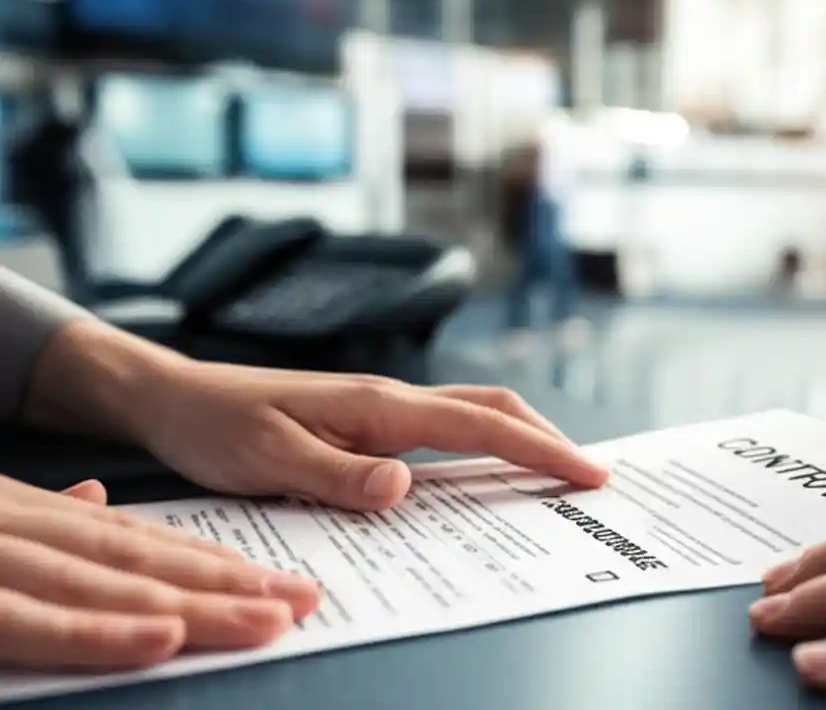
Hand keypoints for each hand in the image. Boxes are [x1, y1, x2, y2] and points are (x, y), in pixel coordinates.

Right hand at [0, 476, 319, 669]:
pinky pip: (35, 622)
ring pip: (107, 586)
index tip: (274, 579)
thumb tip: (95, 496)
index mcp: (28, 515)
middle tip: (301, 600)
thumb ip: (45, 514)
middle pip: (138, 562)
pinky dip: (101, 632)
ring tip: (267, 618)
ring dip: (191, 603)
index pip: (134, 540)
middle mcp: (22, 531)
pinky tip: (166, 638)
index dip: (208, 561)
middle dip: (226, 584)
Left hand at [25, 320, 609, 511]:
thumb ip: (338, 475)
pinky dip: (484, 445)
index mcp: (379, 405)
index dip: (540, 449)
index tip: (588, 473)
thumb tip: (406, 488)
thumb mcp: (269, 460)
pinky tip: (484, 473)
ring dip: (521, 436)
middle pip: (493, 405)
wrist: (177, 398)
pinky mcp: (369, 421)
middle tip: (590, 475)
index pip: (480, 423)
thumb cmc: (218, 427)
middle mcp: (391, 400)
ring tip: (555, 472)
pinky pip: (443, 430)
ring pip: (473, 412)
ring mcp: (383, 408)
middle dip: (548, 436)